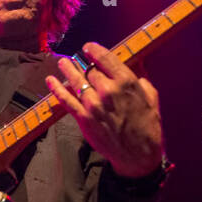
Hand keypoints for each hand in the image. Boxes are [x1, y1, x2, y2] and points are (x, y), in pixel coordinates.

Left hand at [46, 42, 163, 177]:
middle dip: (82, 63)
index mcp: (126, 82)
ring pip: (76, 81)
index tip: (88, 47)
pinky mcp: (84, 118)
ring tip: (62, 62)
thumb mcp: (151, 97)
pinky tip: (50, 81)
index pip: (105, 58)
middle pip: (90, 70)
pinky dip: (56, 89)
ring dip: (67, 69)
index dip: (94, 50)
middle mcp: (108, 90)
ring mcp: (94, 104)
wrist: (138, 154)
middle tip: (76, 59)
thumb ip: (141, 80)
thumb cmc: (147, 127)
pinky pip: (66, 100)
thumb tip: (136, 66)